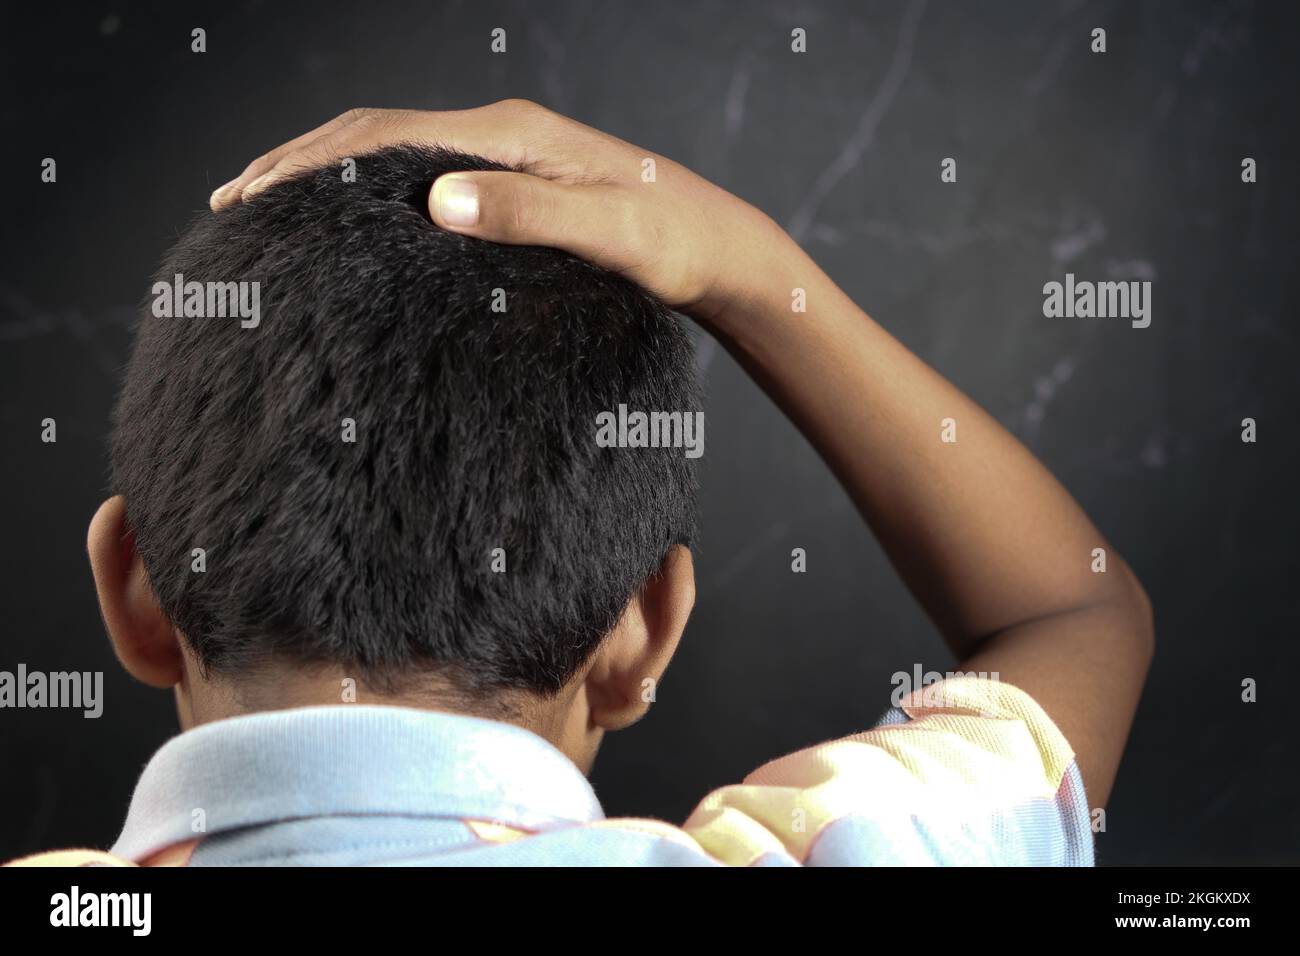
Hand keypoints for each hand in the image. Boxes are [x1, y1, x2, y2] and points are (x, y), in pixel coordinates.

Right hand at [211, 100, 786, 315]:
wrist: (723, 252)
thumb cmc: (677, 244)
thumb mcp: (610, 233)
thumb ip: (530, 213)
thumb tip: (437, 200)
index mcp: (510, 134)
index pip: (385, 134)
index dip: (309, 163)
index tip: (249, 195)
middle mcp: (501, 137)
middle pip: (376, 136)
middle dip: (299, 165)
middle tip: (234, 205)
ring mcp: (508, 161)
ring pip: (395, 158)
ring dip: (329, 180)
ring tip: (273, 214)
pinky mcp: (517, 191)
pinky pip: (425, 184)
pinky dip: (372, 199)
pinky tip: (357, 231)